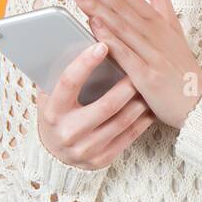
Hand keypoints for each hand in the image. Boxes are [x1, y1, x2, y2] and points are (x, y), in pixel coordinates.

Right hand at [34, 42, 154, 170]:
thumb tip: (75, 42)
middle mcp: (68, 132)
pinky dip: (143, 120)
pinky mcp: (101, 159)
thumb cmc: (57, 116)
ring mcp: (86, 148)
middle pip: (106, 105)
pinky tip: (150, 107)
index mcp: (53, 111)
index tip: (102, 45)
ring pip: (122, 121)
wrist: (54, 156)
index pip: (68, 83)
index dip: (85, 63)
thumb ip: (61, 76)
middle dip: (127, 85)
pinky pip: (128, 137)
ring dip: (140, 102)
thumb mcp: (50, 97)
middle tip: (139, 68)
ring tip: (149, 86)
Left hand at [67, 0, 201, 129]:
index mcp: (158, 21)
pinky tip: (94, 26)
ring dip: (98, 6)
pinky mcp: (149, 75)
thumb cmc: (183, 69)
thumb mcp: (174, 29)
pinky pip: (126, 54)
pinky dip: (111, 39)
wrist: (201, 103)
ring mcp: (152, 53)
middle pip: (122, 4)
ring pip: (121, 25)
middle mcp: (154, 33)